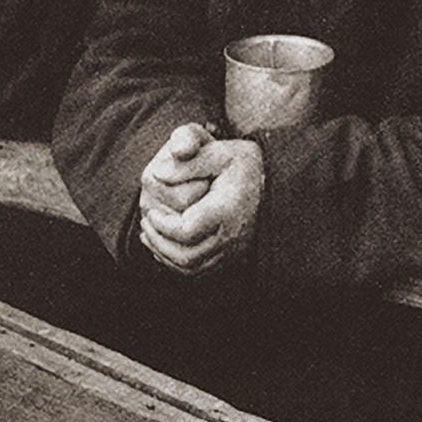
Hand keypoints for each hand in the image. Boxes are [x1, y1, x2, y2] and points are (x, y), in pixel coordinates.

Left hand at [137, 133, 264, 276]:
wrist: (274, 180)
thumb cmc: (243, 163)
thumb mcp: (220, 150)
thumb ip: (190, 159)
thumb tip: (158, 173)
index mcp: (227, 210)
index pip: (186, 231)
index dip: (162, 225)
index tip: (151, 212)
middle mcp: (231, 236)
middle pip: (186, 255)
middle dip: (159, 242)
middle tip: (147, 223)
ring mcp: (232, 250)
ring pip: (191, 268)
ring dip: (165, 254)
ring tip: (151, 234)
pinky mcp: (231, 256)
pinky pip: (199, 270)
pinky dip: (177, 262)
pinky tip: (165, 245)